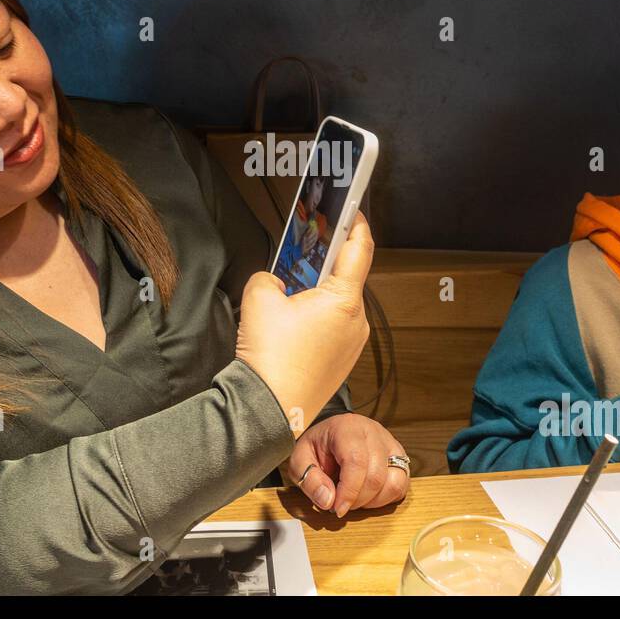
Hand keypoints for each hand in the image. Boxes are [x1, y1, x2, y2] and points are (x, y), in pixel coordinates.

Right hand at [236, 212, 372, 436]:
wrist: (267, 409)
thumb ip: (270, 276)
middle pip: (346, 278)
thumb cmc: (269, 358)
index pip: (360, 249)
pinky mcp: (342, 362)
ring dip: (318, 295)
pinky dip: (317, 318)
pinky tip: (292, 324)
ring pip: (339, 305)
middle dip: (324, 265)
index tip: (352, 209)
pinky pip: (334, 328)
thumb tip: (277, 282)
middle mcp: (357, 322)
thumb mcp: (259, 298)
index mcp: (344, 300)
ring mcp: (352, 344)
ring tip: (290, 294)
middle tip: (304, 252)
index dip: (356, 224)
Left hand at [288, 414, 408, 516]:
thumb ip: (309, 479)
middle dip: (357, 500)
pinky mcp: (399, 458)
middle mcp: (374, 432)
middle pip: (376, 475)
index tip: (337, 508)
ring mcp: (390, 444)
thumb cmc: (317, 446)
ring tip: (354, 499)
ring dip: (373, 501)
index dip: (348, 491)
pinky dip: (385, 498)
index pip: (356, 461)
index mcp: (347, 428)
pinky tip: (367, 496)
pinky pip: (401, 485)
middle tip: (340, 504)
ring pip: (395, 481)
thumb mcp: (299, 459)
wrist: (332, 434)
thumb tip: (328, 500)